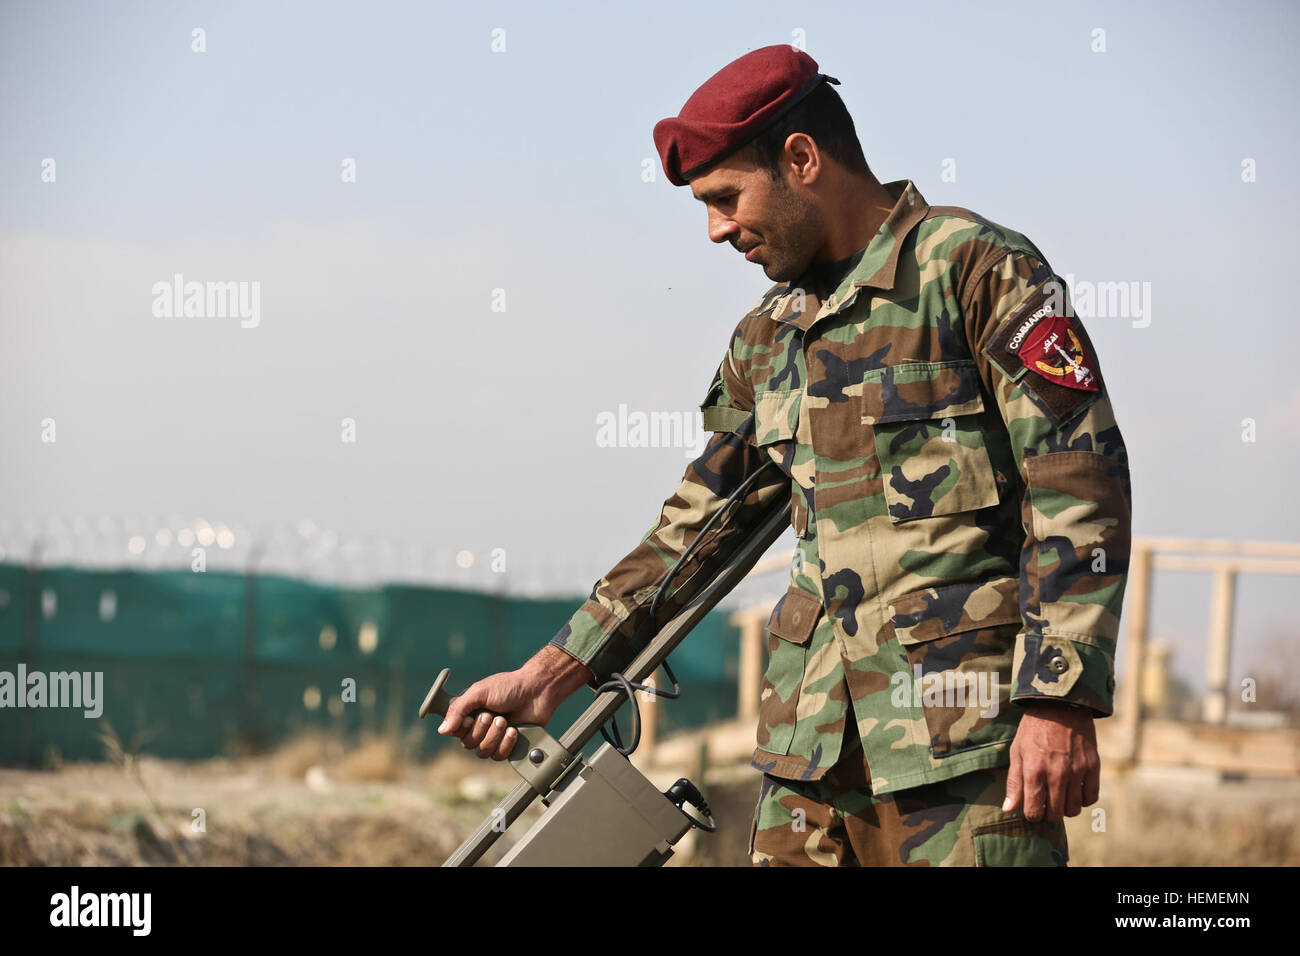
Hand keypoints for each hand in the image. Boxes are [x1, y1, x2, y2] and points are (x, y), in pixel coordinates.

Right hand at [436, 645, 594, 760]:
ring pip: (483, 752)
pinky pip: (499, 756)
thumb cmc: (509, 686)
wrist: (537, 690)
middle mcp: (480, 727)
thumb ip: (459, 709)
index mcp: (469, 713)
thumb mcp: (479, 692)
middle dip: (482, 730)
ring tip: (505, 721)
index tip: (470, 719)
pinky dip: (506, 743)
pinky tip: (514, 731)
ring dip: (494, 736)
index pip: (455, 731)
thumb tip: (442, 730)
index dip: (462, 729)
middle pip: (468, 744)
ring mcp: (494, 737)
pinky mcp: (509, 746)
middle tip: (493, 715)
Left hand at [1002, 702, 1099, 821]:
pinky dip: (1084, 799)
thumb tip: (1008, 809)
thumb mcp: (1017, 752)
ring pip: (1074, 809)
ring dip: (1066, 808)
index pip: (1034, 811)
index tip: (1032, 809)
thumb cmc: (1034, 730)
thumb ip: (1014, 782)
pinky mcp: (1093, 767)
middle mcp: (1056, 774)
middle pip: (1055, 814)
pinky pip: (1091, 798)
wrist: (1060, 706)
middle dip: (1049, 813)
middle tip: (1047, 803)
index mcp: (1034, 770)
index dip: (1032, 815)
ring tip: (1061, 796)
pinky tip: (1076, 789)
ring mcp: (1077, 771)